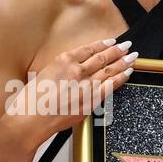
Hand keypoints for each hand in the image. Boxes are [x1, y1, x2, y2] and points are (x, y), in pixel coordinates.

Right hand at [2, 39, 135, 150]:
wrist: (30, 120)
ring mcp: (85, 85)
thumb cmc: (31, 101)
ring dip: (123, 62)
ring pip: (109, 70)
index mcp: (62, 60)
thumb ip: (61, 71)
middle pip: (102, 57)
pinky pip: (110, 86)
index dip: (102, 44)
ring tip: (132, 56)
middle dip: (116, 51)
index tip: (110, 42)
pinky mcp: (91, 100)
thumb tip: (72, 71)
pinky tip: (128, 72)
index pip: (88, 49)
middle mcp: (76, 70)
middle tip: (127, 46)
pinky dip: (121, 78)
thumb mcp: (43, 75)